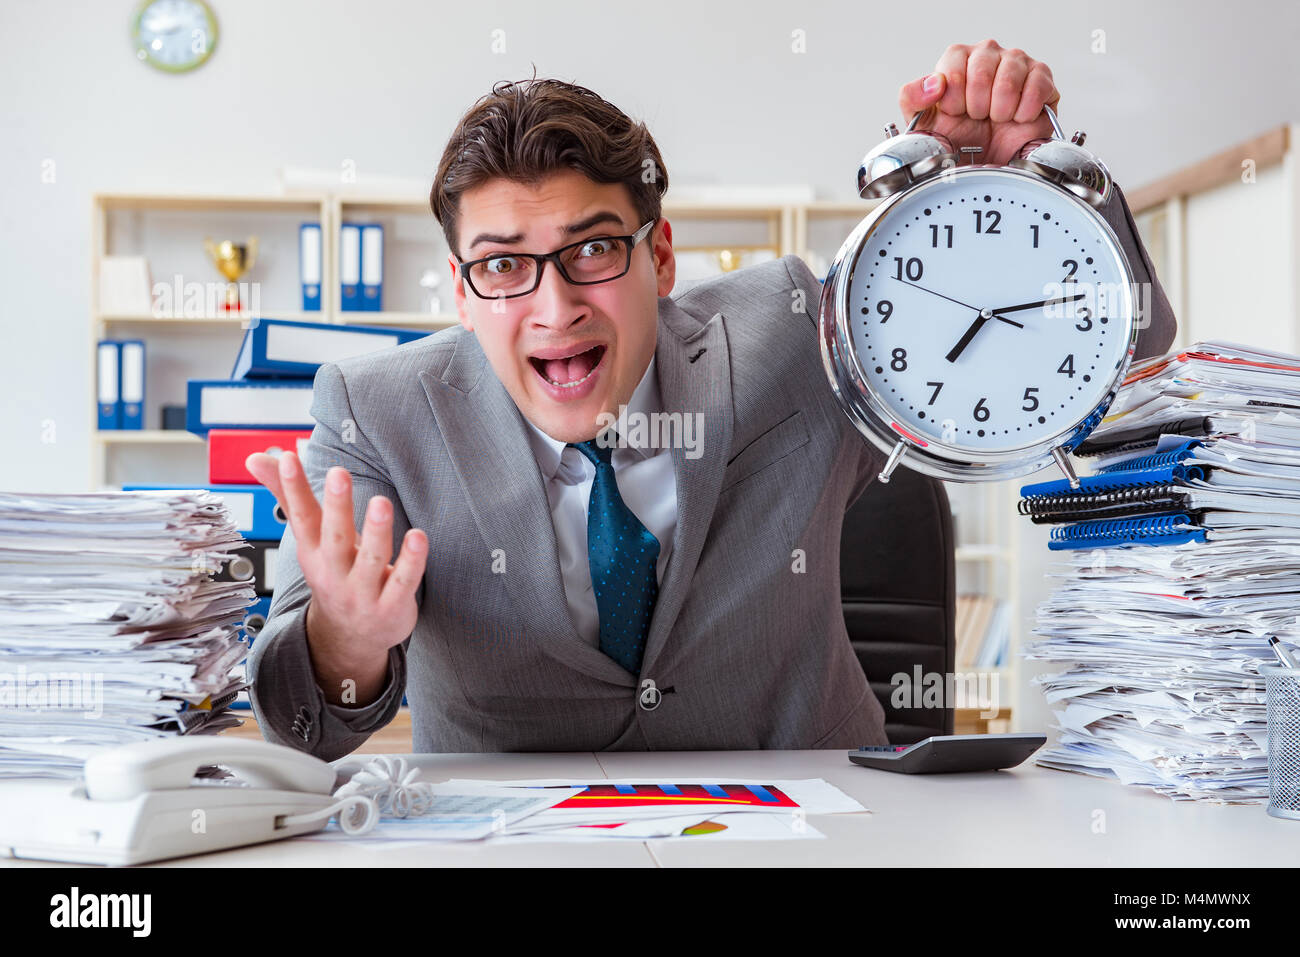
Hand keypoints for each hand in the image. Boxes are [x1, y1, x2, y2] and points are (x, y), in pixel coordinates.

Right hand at [245, 451, 425, 701]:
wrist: (350, 638)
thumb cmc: (334, 574)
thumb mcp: (311, 539)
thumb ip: (290, 497)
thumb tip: (256, 457)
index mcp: (313, 552)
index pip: (301, 517)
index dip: (294, 488)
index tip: (288, 457)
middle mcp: (335, 572)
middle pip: (335, 537)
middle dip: (336, 507)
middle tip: (338, 474)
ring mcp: (364, 592)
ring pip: (371, 560)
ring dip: (376, 531)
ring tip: (381, 503)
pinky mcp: (393, 605)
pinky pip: (403, 581)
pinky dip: (411, 561)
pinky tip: (418, 536)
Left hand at [898, 39, 1059, 166]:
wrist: (986, 162)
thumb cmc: (957, 139)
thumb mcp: (923, 122)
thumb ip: (912, 97)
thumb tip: (934, 83)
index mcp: (958, 59)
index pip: (955, 62)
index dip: (954, 96)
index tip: (956, 113)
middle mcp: (988, 55)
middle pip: (982, 69)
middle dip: (976, 105)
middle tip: (977, 119)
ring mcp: (1017, 64)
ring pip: (1009, 77)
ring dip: (1000, 109)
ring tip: (996, 119)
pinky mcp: (1041, 78)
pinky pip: (1037, 85)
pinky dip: (1024, 110)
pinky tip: (1016, 119)